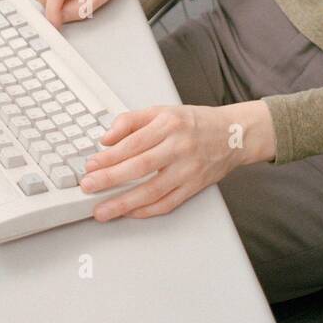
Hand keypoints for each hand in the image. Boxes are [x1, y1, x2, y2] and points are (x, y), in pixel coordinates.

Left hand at [80, 101, 276, 219]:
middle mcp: (179, 147)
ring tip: (102, 210)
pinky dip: (147, 211)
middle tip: (88, 187)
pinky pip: (168, 203)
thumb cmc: (195, 122)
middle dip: (110, 179)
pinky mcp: (195, 186)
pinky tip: (129, 212)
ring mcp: (188, 170)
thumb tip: (106, 138)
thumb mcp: (162, 110)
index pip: (133, 143)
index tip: (91, 166)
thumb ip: (132, 121)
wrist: (233, 134)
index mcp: (169, 124)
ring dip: (124, 203)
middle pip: (140, 167)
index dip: (109, 156)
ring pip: (153, 190)